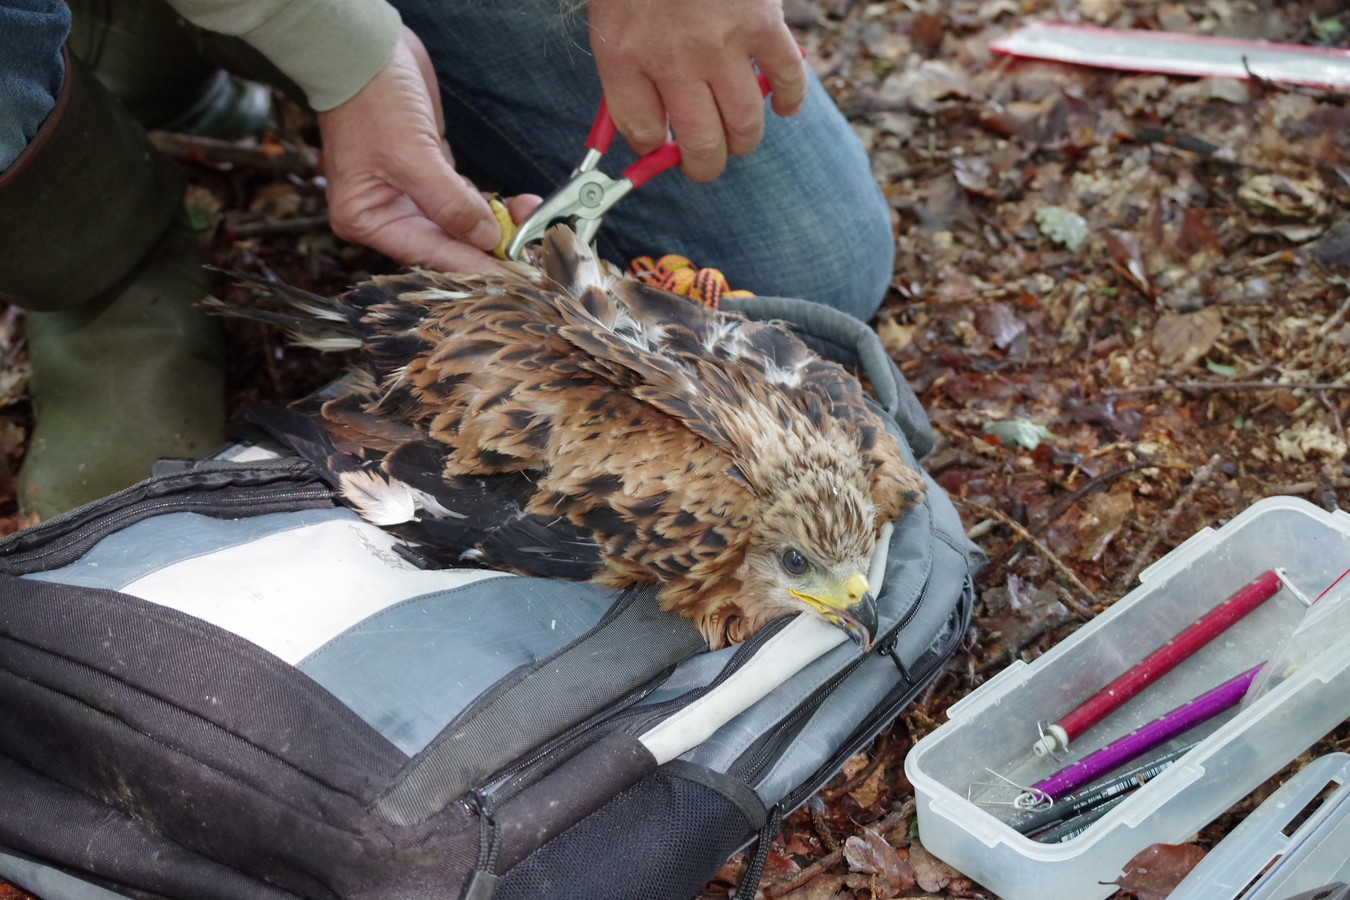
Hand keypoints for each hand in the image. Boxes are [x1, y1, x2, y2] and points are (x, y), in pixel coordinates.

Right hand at [317, 27, 539, 270]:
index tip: (511, 277)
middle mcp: (388, 213)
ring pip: (461, 224)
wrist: (368, 49)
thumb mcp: (411, 153)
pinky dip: (492, 205)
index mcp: (368, 219)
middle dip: (490, 245)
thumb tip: (485, 238)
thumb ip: (449, 203)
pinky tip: (518, 205)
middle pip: (446, 246)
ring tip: (532, 218)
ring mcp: (411, 195)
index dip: (472, 267)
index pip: (428, 255)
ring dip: (498, 224)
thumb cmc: (371, 98)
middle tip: (530, 249)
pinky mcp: (432, 175)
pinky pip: (466, 201)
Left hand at [587, 0, 806, 182]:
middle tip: (705, 162)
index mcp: (623, 52)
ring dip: (743, 140)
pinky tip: (783, 106)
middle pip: (698, 145)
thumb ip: (629, 60)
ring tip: (738, 133)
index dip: (651, 150)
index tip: (660, 148)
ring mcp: (721, 43)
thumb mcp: (613, 13)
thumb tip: (650, 119)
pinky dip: (789, 101)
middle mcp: (672, 58)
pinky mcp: (763, 24)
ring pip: (744, 126)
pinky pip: (787, 80)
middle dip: (703, 166)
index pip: (639, 132)